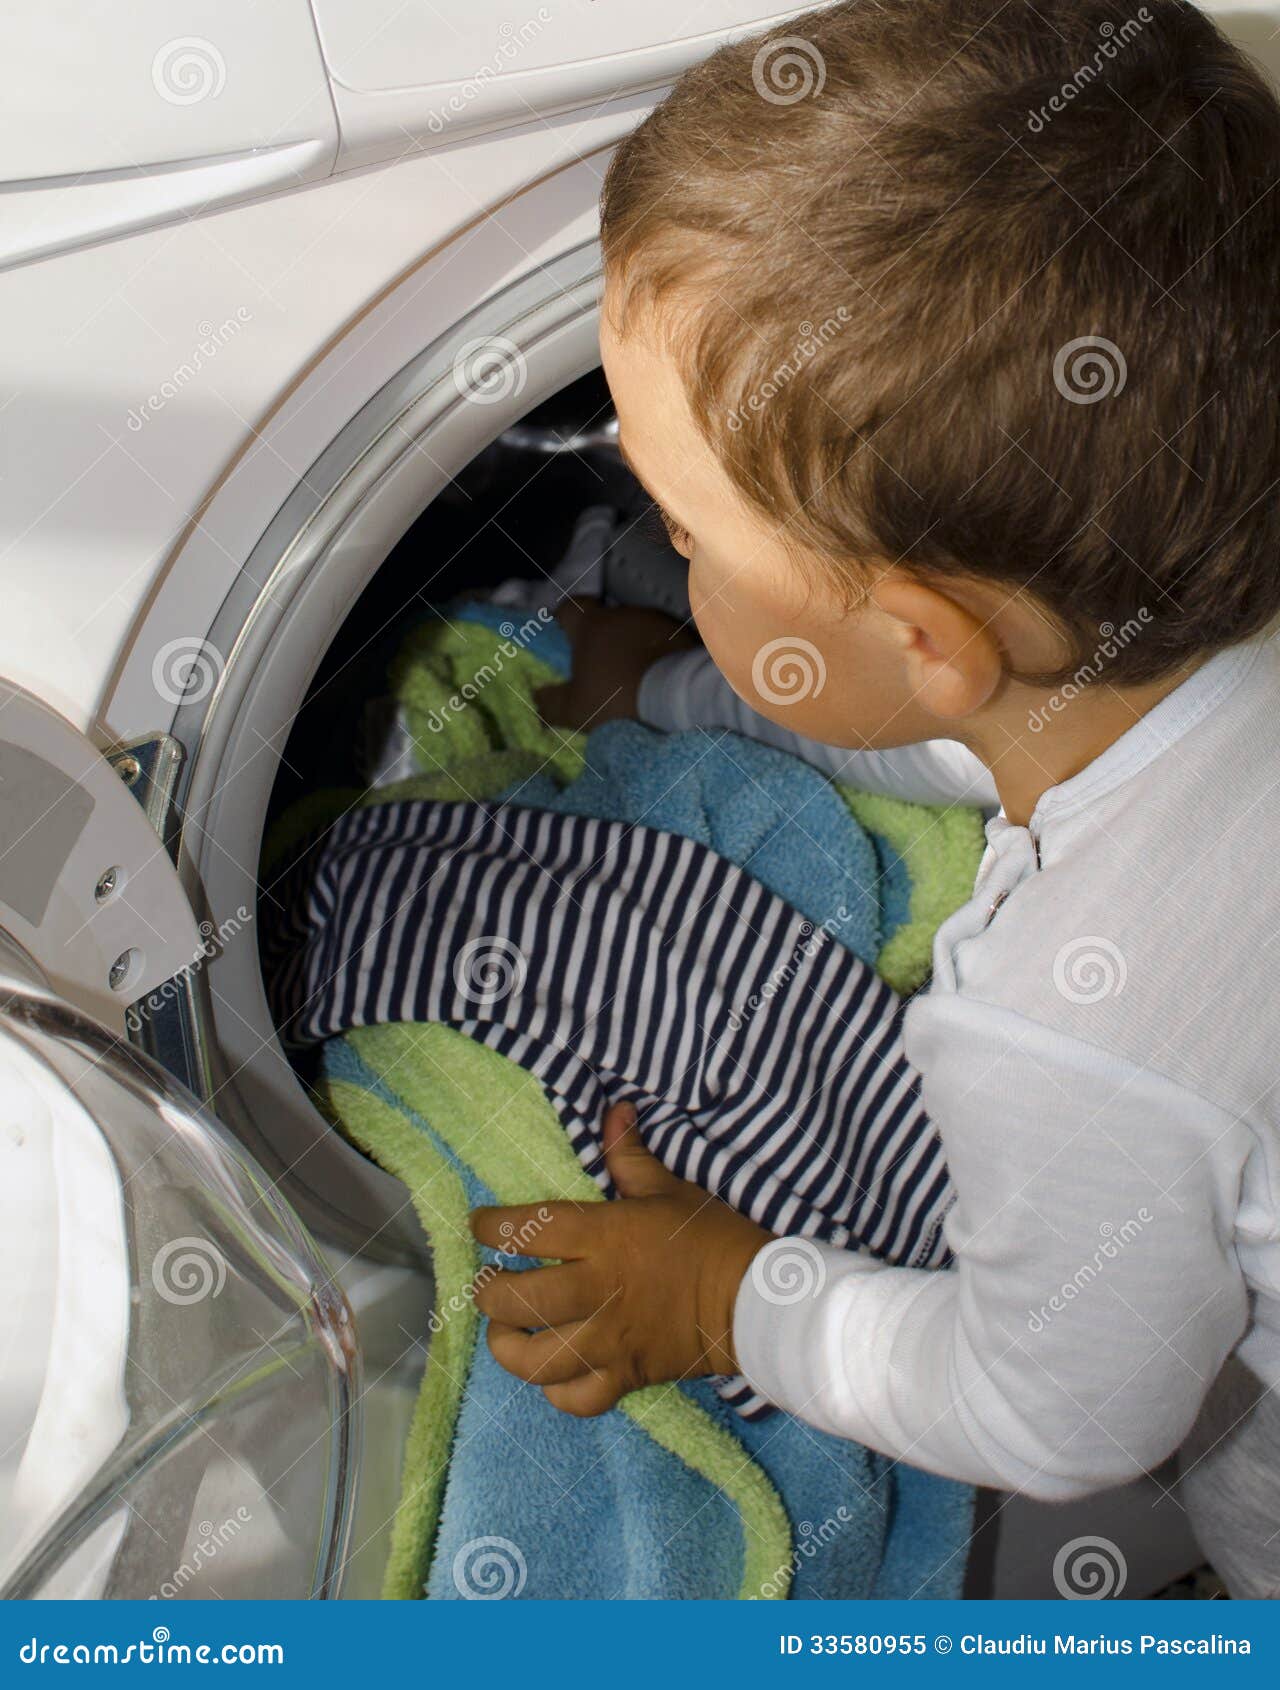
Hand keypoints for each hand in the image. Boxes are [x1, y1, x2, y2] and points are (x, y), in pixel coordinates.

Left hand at [470, 1102, 771, 1416]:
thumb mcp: (670, 1190)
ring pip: (534, 1359)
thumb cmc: (711, 1239)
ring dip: (508, 1345)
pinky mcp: (625, 1376)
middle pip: (516, 1299)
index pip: (530, 1229)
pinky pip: (574, 1398)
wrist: (756, 1301)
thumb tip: (614, 1110)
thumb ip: (629, 1155)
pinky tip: (552, 1370)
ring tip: (506, 1329)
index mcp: (605, 1238)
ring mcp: (609, 1340)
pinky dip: (555, 1389)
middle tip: (488, 1280)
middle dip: (487, 1291)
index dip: (493, 1227)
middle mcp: (598, 1291)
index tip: (481, 1225)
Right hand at [536, 599, 696, 730]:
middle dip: (603, 638)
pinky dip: (659, 654)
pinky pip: (664, 641)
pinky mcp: (685, 634)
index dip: (565, 619)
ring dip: (634, 646)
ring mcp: (658, 621)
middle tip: (602, 667)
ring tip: (637, 675)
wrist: (680, 697)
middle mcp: (624, 614)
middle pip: (607, 619)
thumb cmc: (618, 698)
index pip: (571, 607)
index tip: (565, 635)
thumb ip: (551, 702)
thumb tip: (538, 696)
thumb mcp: (576, 710)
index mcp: (593, 625)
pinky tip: (661, 676)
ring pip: (638, 629)